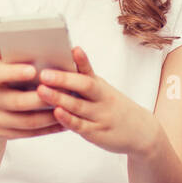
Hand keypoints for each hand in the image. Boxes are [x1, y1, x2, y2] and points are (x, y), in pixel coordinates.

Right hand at [0, 46, 65, 139]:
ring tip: (68, 107)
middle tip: (63, 91)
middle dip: (41, 98)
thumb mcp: (1, 60)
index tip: (34, 70)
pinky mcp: (2, 133)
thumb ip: (9, 47)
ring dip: (49, 116)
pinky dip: (47, 129)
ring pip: (26, 121)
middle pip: (16, 101)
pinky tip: (63, 122)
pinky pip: (28, 133)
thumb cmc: (2, 76)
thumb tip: (19, 30)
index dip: (15, 73)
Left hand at [36, 46, 160, 157]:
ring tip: (41, 90)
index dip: (82, 60)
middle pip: (84, 86)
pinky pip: (80, 125)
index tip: (74, 49)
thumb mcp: (103, 91)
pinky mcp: (96, 133)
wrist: (140, 132)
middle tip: (44, 74)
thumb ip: (83, 82)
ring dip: (58, 98)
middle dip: (63, 79)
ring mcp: (100, 116)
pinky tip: (56, 113)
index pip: (90, 71)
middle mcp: (102, 99)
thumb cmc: (114, 108)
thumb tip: (56, 68)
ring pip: (78, 106)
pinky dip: (67, 119)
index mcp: (100, 86)